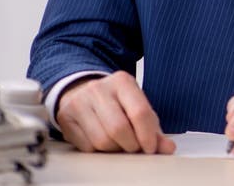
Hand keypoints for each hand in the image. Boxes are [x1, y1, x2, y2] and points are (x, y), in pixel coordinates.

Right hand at [56, 71, 175, 153]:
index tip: (150, 148)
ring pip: (102, 140)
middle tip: (134, 147)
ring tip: (119, 143)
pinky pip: (86, 146)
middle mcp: (99, 89)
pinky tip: (102, 141)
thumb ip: (153, 128)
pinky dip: (98, 151)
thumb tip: (168, 148)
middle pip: (119, 129)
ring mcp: (79, 103)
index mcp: (122, 82)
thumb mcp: (137, 106)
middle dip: (131, 145)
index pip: (139, 112)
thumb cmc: (116, 102)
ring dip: (115, 149)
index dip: (147, 135)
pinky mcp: (65, 118)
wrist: (82, 90)